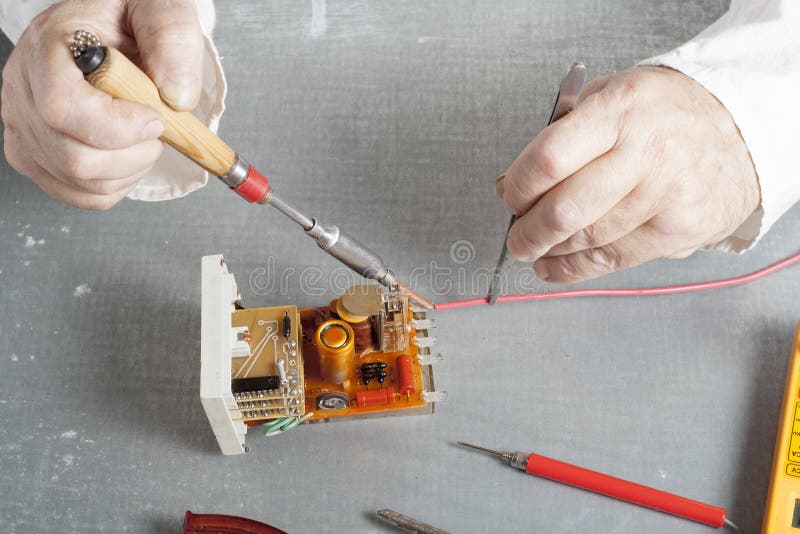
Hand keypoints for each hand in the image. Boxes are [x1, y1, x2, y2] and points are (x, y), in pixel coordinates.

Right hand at [2, 0, 203, 209]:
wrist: (115, 28)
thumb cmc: (131, 17)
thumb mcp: (159, 9)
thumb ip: (171, 40)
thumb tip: (176, 96)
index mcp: (49, 46)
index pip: (63, 107)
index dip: (117, 127)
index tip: (154, 118)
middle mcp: (24, 87)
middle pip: (72, 157)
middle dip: (133, 155)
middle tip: (157, 128)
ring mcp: (24, 125)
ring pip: (79, 181)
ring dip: (130, 169)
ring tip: (144, 137)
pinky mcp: (35, 154)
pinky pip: (80, 195)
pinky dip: (117, 185)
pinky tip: (127, 156)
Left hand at [496, 66, 759, 282]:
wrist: (744, 129)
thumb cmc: (666, 114)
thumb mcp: (612, 97)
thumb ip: (561, 134)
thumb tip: (513, 183)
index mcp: (620, 110)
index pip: (549, 158)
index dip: (519, 187)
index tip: (511, 197)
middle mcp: (646, 152)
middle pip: (565, 209)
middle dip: (528, 232)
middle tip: (516, 238)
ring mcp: (666, 196)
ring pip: (587, 240)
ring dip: (549, 252)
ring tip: (536, 250)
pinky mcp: (679, 231)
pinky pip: (613, 260)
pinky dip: (575, 269)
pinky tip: (557, 265)